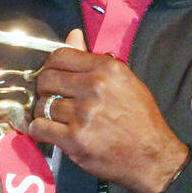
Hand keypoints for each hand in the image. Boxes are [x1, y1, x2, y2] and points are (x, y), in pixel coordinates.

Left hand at [29, 29, 189, 192]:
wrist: (153, 157)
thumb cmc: (141, 120)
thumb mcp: (125, 82)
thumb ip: (94, 60)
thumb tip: (72, 35)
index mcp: (107, 69)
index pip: (60, 55)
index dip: (50, 65)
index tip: (51, 75)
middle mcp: (94, 87)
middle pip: (47, 79)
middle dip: (43, 88)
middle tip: (49, 97)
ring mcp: (83, 114)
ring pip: (42, 105)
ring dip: (43, 112)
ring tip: (54, 118)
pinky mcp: (75, 140)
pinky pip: (40, 128)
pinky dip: (39, 130)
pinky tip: (49, 131)